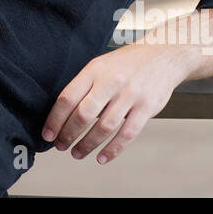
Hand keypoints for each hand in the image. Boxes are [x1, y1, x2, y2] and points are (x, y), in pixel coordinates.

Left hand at [41, 41, 188, 164]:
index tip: (48, 134)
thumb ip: (85, 85)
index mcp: (95, 70)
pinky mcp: (146, 107)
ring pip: (104, 127)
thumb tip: (62, 113)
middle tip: (61, 146)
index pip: (68, 97)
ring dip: (87, 145)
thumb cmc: (128, 63)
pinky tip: (102, 157)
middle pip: (83, 114)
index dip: (55, 119)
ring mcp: (130, 95)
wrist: (164, 56)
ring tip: (78, 153)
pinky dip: (113, 149)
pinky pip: (127, 133)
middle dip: (68, 135)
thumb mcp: (101, 65)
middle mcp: (111, 81)